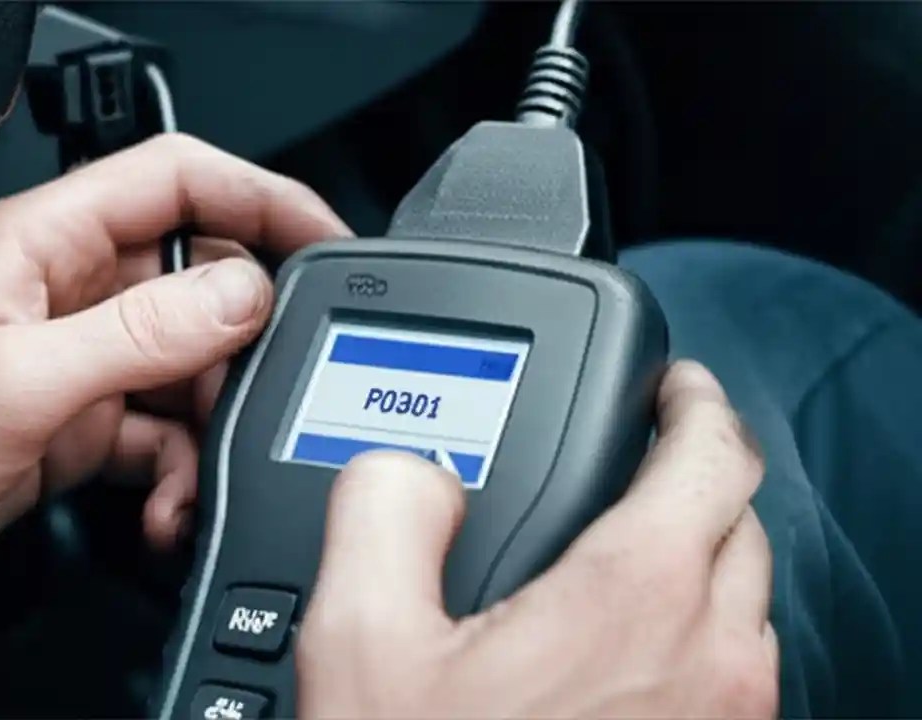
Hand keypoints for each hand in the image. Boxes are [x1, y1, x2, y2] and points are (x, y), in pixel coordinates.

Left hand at [0, 134, 348, 710]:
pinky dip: (175, 471)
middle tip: (268, 382)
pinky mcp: (70, 428)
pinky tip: (163, 506)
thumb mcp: (18, 382)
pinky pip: (157, 433)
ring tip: (197, 468)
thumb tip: (243, 291)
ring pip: (185, 367)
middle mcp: (62, 296)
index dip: (257, 196)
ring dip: (207, 421)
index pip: (174, 181)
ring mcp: (71, 364)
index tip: (321, 242)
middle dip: (242, 336)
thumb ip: (141, 334)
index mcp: (40, 246)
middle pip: (195, 278)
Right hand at [297, 361, 777, 718]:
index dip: (691, 398)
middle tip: (639, 455)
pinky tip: (622, 653)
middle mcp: (709, 659)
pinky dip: (695, 630)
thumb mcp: (358, 640)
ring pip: (746, 597)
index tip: (669, 383)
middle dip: (693, 471)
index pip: (714, 451)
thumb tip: (409, 470)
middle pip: (741, 518)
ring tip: (624, 548)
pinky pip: (733, 670)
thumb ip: (381, 512)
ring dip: (698, 554)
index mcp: (634, 597)